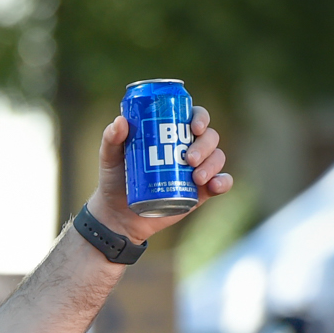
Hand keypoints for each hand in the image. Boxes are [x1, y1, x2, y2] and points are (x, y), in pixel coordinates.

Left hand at [86, 103, 232, 243]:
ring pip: (217, 158)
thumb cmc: (115, 180)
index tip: (194, 127)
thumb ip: (111, 139)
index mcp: (172, 133)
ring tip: (196, 177)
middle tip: (188, 159)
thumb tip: (120, 121)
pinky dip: (223, 182)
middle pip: (209, 137)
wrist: (119, 215)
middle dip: (204, 145)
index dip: (200, 117)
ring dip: (212, 164)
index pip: (194, 117)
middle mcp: (190, 148)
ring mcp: (197, 169)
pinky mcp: (201, 191)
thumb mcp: (110, 158)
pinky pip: (222, 182)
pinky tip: (214, 186)